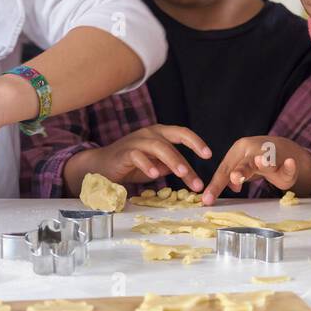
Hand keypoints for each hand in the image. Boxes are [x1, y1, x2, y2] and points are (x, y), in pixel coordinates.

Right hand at [71, 125, 211, 189]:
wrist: (101, 166)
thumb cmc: (130, 165)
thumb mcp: (155, 166)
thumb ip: (169, 166)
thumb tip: (187, 172)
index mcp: (160, 134)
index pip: (182, 133)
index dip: (196, 142)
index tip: (208, 155)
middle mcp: (150, 133)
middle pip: (173, 139)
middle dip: (187, 158)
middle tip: (197, 177)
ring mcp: (136, 141)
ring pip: (158, 146)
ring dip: (172, 160)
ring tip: (182, 174)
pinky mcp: (124, 152)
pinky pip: (138, 155)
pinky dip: (147, 164)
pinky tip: (154, 175)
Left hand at [204, 135, 310, 202]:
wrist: (284, 149)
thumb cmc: (257, 161)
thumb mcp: (242, 168)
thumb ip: (232, 178)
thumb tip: (231, 187)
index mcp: (238, 151)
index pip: (225, 170)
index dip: (216, 185)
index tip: (207, 199)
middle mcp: (253, 149)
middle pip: (244, 164)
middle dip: (239, 171)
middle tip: (234, 177)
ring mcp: (271, 154)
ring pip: (266, 160)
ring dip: (264, 161)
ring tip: (262, 161)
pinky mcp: (287, 162)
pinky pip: (287, 166)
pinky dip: (289, 166)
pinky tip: (290, 163)